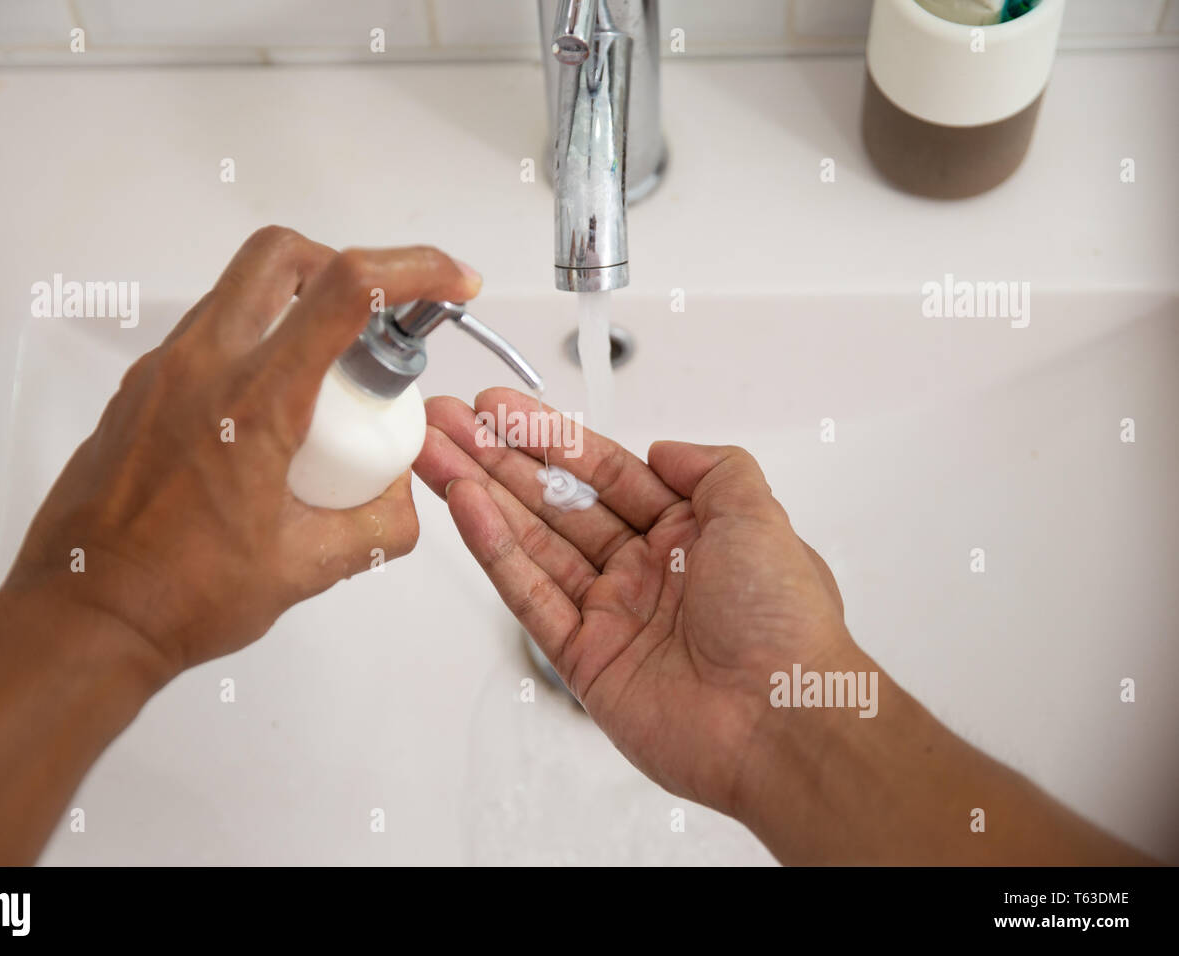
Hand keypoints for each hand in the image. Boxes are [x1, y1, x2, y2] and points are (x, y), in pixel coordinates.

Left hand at [3, 227, 481, 677]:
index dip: (415, 269)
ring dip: (294, 313)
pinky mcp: (139, 392)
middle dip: (343, 268)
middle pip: (281, 254)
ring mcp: (161, 373)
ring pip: (239, 294)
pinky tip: (266, 424)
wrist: (84, 619)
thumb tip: (403, 495)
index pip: (348, 290)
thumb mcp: (307, 567)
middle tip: (370, 325)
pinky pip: (207, 339)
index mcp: (254, 401)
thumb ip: (378, 525)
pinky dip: (252, 352)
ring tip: (320, 390)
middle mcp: (201, 367)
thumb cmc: (178, 596)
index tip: (451, 282)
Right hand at [415, 387, 854, 820]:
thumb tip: (666, 446)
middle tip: (447, 422)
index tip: (501, 409)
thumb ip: (711, 468)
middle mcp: (646, 570)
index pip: (605, 470)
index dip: (549, 437)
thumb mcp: (759, 514)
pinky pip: (530, 594)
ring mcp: (610, 614)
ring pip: (532, 542)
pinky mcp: (584, 660)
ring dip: (482, 495)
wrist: (780, 721)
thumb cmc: (783, 621)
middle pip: (557, 501)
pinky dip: (495, 551)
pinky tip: (466, 507)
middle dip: (499, 459)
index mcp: (688, 533)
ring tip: (435, 455)